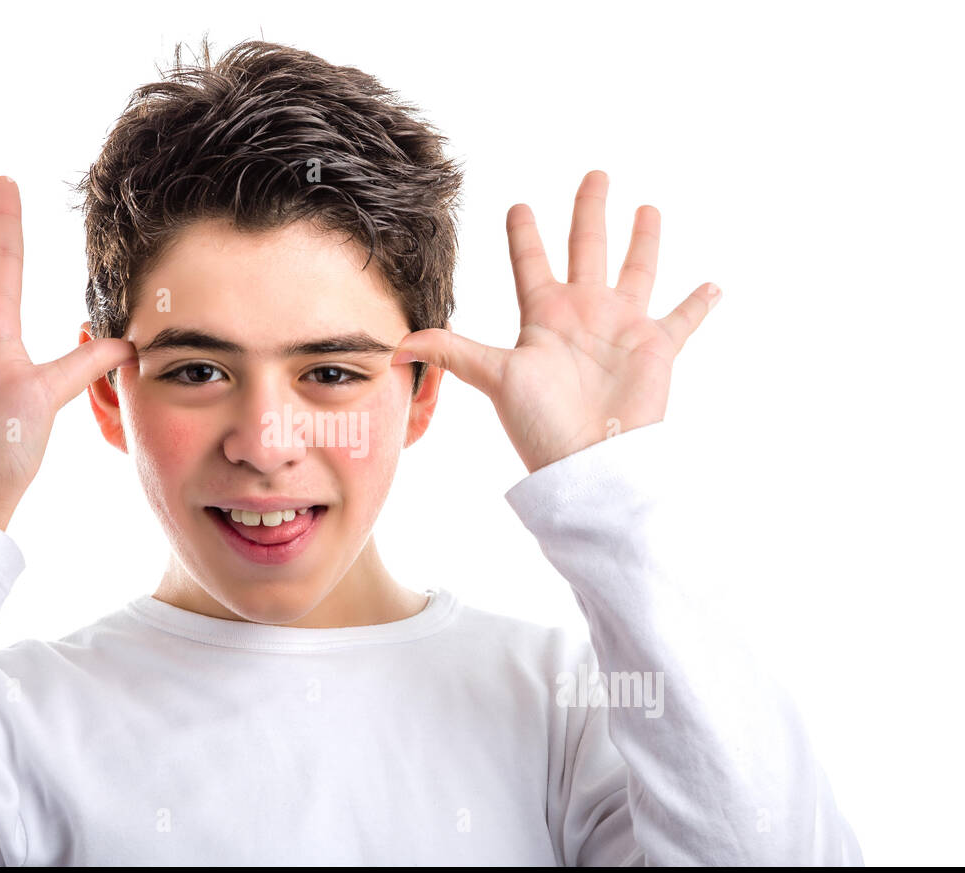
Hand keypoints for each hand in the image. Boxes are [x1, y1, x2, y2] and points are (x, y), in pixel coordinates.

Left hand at [392, 170, 720, 473]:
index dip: (525, 234)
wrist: (589, 460)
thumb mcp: (495, 377)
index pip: (532, 263)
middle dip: (590, 211)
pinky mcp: (656, 348)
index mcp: (544, 315)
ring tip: (648, 209)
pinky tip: (715, 284)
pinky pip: (684, 320)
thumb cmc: (541, 423)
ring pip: (638, 271)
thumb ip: (453, 353)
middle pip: (588, 248)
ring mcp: (622, 329)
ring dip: (645, 241)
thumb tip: (394, 347)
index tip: (518, 205)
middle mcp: (584, 314)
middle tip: (595, 174)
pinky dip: (700, 304)